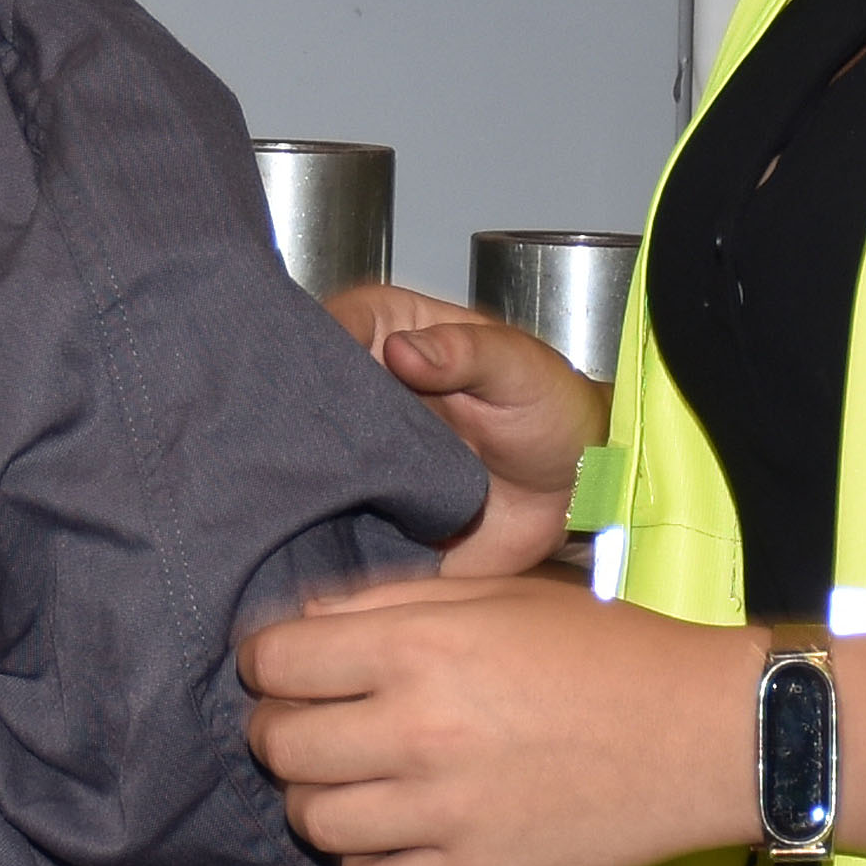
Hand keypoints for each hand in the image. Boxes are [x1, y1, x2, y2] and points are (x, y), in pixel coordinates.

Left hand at [238, 573, 760, 865]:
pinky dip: (367, 864)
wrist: (707, 736)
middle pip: (279, 745)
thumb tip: (304, 623)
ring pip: (312, 821)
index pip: (275, 662)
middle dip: (280, 731)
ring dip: (317, 800)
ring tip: (352, 782)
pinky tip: (394, 835)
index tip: (287, 669)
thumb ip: (394, 601)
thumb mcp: (501, 593)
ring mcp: (443, 809)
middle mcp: (417, 728)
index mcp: (418, 644)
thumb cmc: (610, 653)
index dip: (268, 663)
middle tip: (312, 725)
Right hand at [323, 287, 604, 577]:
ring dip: (298, 481)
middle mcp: (359, 390)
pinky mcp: (364, 508)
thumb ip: (466, 352)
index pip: (322, 327)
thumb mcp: (519, 367)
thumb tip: (402, 350)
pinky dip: (316, 532)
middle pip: (297, 398)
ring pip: (301, 461)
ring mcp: (357, 451)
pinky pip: (324, 519)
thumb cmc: (553, 410)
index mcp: (386, 333)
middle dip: (290, 423)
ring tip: (300, 497)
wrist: (576, 494)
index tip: (308, 385)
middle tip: (307, 451)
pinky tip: (316, 537)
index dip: (305, 353)